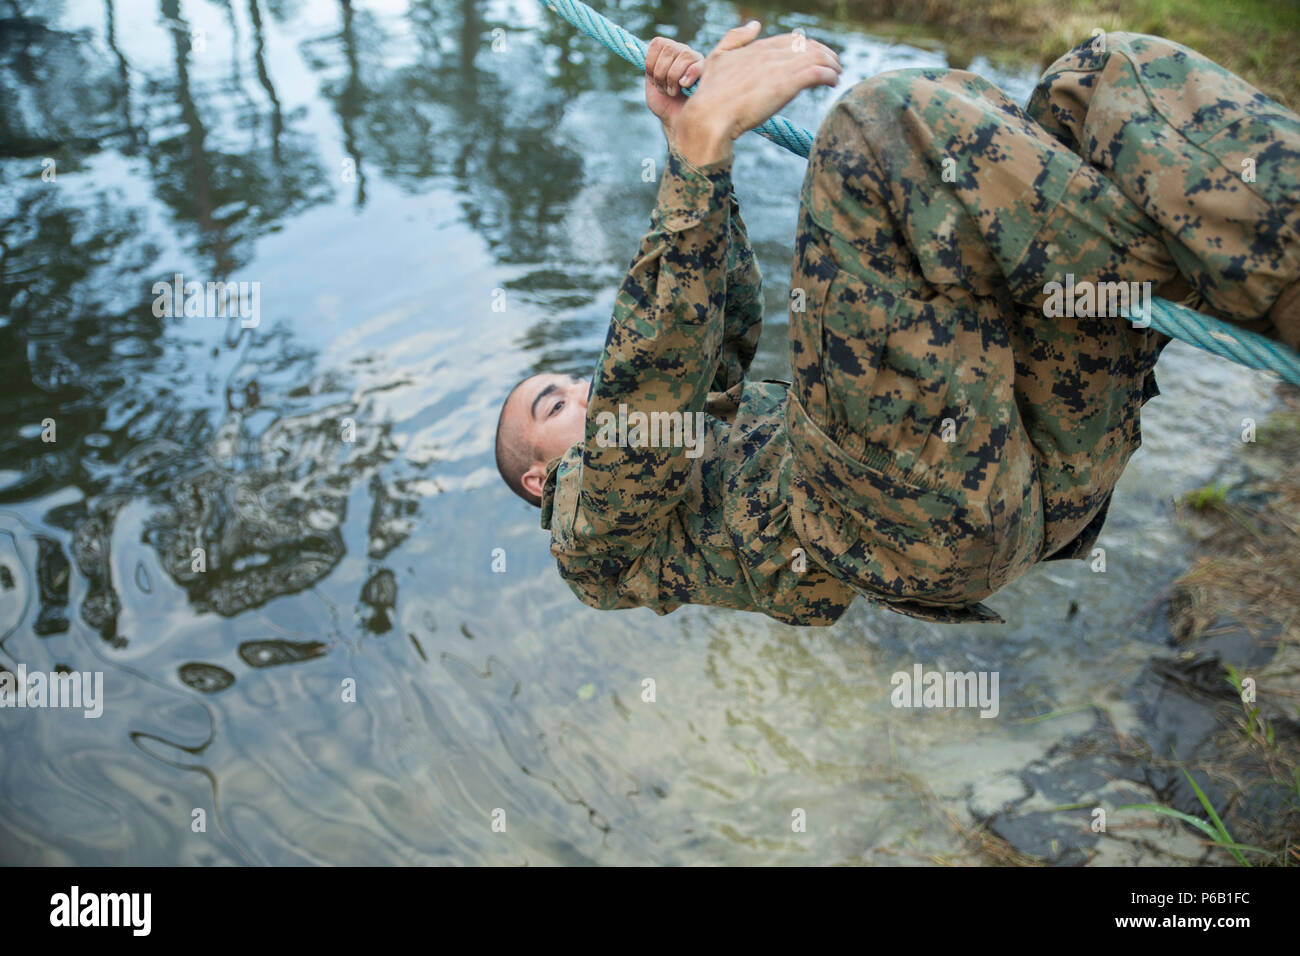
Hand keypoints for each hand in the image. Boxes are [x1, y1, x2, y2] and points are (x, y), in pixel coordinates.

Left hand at [643, 36, 703, 145]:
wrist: (677, 123)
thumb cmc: (665, 105)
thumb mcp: (651, 84)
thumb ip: (649, 67)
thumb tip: (641, 50)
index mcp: (669, 53)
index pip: (658, 43)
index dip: (651, 63)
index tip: (653, 80)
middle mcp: (684, 52)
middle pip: (669, 48)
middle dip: (661, 73)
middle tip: (664, 89)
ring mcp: (697, 60)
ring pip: (682, 55)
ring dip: (672, 79)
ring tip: (674, 92)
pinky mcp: (708, 71)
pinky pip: (696, 66)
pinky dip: (688, 76)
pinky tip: (685, 87)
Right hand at [674, 21, 841, 165]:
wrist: (710, 116)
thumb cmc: (710, 93)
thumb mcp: (717, 58)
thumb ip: (735, 38)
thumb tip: (755, 24)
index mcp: (757, 47)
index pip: (790, 40)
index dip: (806, 47)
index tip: (815, 56)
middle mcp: (771, 53)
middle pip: (808, 46)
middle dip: (824, 53)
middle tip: (834, 64)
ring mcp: (780, 67)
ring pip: (817, 57)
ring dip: (831, 64)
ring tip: (838, 73)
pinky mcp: (788, 84)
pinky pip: (817, 73)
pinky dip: (829, 75)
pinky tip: (833, 82)